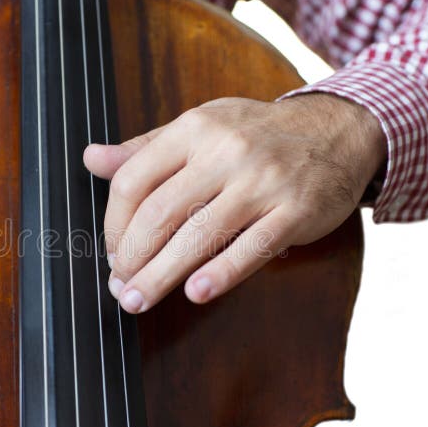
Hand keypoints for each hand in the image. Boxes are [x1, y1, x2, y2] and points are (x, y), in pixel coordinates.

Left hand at [83, 93, 385, 313]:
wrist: (336, 131)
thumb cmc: (257, 134)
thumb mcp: (200, 126)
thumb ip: (145, 147)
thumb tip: (91, 159)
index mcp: (195, 128)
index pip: (134, 179)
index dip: (113, 223)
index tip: (112, 251)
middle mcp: (226, 151)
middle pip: (160, 213)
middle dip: (130, 258)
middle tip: (119, 287)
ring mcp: (263, 182)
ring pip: (199, 236)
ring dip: (161, 276)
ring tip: (137, 300)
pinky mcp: (295, 211)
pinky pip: (252, 248)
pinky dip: (221, 274)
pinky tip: (195, 293)